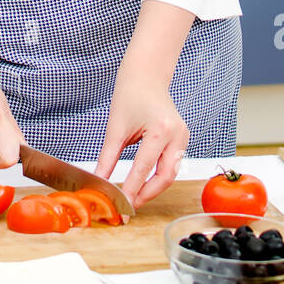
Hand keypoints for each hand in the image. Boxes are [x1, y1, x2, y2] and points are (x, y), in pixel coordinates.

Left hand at [94, 67, 189, 208]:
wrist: (146, 76)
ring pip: (171, 174)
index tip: (121, 207)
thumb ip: (107, 159)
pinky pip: (172, 164)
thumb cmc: (130, 94)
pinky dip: (158, 176)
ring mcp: (183, 137)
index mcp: (160, 130)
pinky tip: (144, 183)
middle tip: (129, 207)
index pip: (144, 169)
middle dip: (147, 194)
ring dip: (153, 188)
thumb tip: (99, 181)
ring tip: (134, 197)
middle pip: (165, 177)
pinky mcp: (183, 139)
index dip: (132, 190)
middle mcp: (177, 135)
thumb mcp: (115, 128)